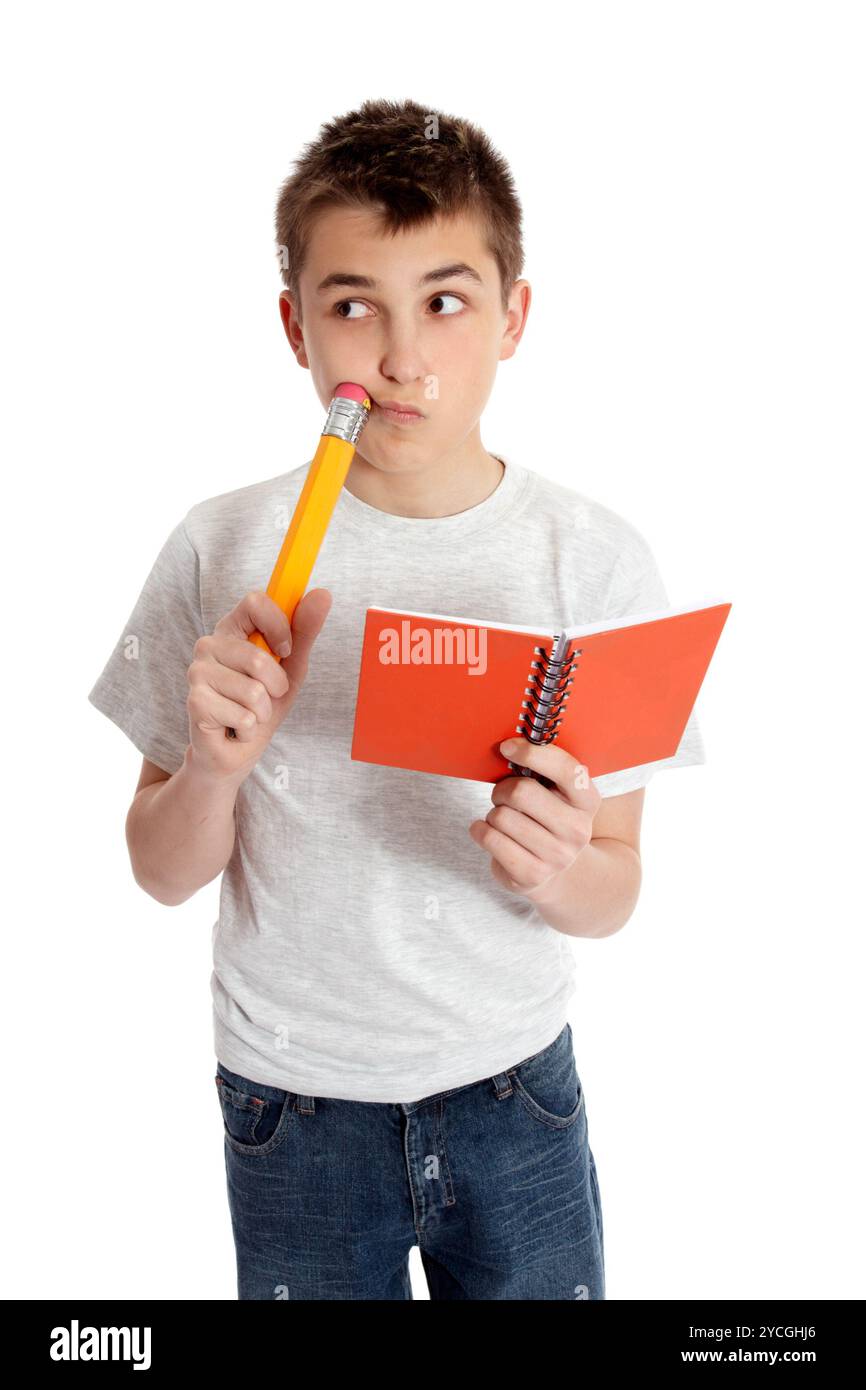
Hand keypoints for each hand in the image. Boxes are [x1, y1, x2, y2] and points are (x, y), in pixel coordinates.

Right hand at [186, 587, 331, 782]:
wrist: (234, 750)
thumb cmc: (262, 704)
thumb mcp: (291, 667)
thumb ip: (304, 631)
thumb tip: (322, 594)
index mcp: (232, 629)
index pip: (254, 602)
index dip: (279, 626)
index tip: (286, 649)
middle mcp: (209, 645)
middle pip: (258, 657)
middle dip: (276, 686)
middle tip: (266, 696)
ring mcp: (197, 673)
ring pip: (253, 691)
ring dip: (264, 711)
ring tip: (250, 714)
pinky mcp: (195, 703)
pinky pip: (244, 716)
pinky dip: (251, 728)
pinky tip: (237, 728)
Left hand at [468, 735, 601, 900]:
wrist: (555, 873)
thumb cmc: (546, 819)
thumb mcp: (555, 794)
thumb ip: (541, 770)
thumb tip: (509, 746)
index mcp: (587, 801)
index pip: (566, 769)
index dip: (532, 752)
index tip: (507, 747)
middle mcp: (577, 830)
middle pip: (521, 792)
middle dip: (502, 790)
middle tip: (503, 796)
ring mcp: (557, 856)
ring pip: (501, 816)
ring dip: (493, 814)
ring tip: (504, 820)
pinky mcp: (532, 875)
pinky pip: (490, 839)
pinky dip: (480, 831)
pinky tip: (489, 832)